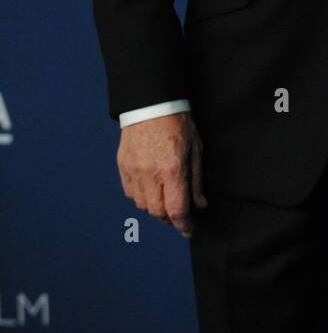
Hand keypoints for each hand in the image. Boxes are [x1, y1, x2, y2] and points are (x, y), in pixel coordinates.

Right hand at [117, 113, 206, 238]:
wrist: (151, 103)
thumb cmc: (178, 123)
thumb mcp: (196, 149)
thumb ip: (196, 180)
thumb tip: (200, 204)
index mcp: (172, 169)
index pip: (176, 210)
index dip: (184, 225)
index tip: (189, 230)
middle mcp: (150, 174)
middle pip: (158, 212)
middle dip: (170, 219)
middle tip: (179, 216)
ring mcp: (134, 171)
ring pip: (143, 206)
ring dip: (155, 208)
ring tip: (165, 200)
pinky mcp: (123, 167)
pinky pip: (131, 194)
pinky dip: (141, 198)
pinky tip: (151, 190)